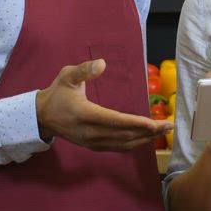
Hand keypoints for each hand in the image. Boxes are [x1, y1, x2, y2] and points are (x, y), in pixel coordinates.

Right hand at [36, 59, 172, 151]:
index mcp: (85, 114)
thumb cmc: (57, 94)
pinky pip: (118, 148)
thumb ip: (84, 70)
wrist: (42, 117)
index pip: (115, 121)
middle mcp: (90, 132)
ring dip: (145, 139)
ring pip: (123, 144)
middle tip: (168, 126)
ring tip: (163, 132)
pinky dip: (134, 144)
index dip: (136, 124)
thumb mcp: (66, 76)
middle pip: (124, 135)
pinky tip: (146, 139)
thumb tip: (102, 63)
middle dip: (148, 132)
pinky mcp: (94, 146)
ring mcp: (92, 142)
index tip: (154, 123)